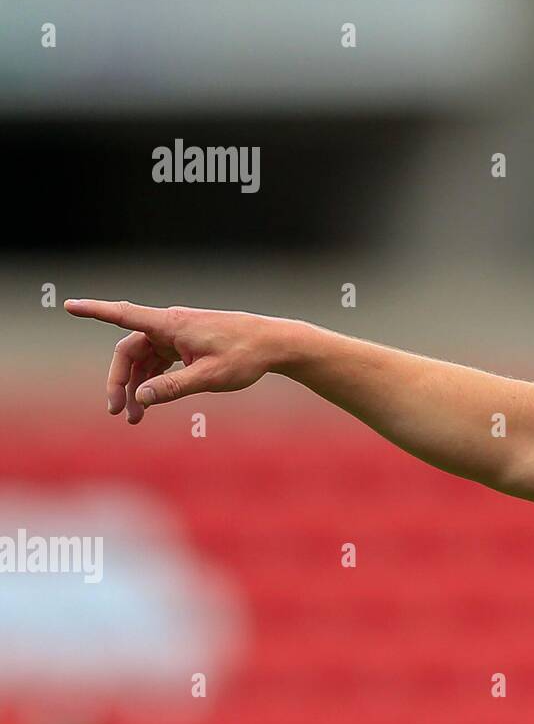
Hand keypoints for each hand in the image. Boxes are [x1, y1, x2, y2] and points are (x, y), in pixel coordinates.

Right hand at [64, 299, 284, 423]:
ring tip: (136, 419)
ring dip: (136, 386)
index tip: (68, 304)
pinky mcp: (189, 343)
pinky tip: (151, 401)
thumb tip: (140, 397)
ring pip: (144, 359)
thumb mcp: (209, 377)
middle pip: (130, 350)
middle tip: (119, 413)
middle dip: (120, 381)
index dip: (95, 310)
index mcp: (172, 324)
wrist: (275, 344)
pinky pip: (159, 360)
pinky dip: (152, 379)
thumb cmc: (245, 356)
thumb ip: (173, 387)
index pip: (124, 314)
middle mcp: (172, 325)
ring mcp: (179, 334)